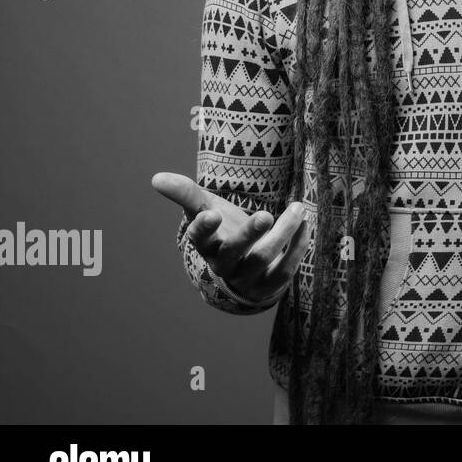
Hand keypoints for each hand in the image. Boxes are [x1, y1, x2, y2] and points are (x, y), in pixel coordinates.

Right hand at [152, 171, 311, 304]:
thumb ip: (186, 194)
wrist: (245, 268)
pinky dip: (298, 247)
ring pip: (264, 259)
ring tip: (298, 209)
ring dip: (283, 234)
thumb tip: (156, 177)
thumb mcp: (206, 209)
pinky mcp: (270, 284)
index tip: (212, 213)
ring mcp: (248, 277)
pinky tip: (306, 224)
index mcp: (207, 245)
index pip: (199, 240)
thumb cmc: (224, 231)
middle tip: (265, 216)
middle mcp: (225, 264)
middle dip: (249, 235)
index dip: (204, 228)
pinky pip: (285, 269)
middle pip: (234, 253)